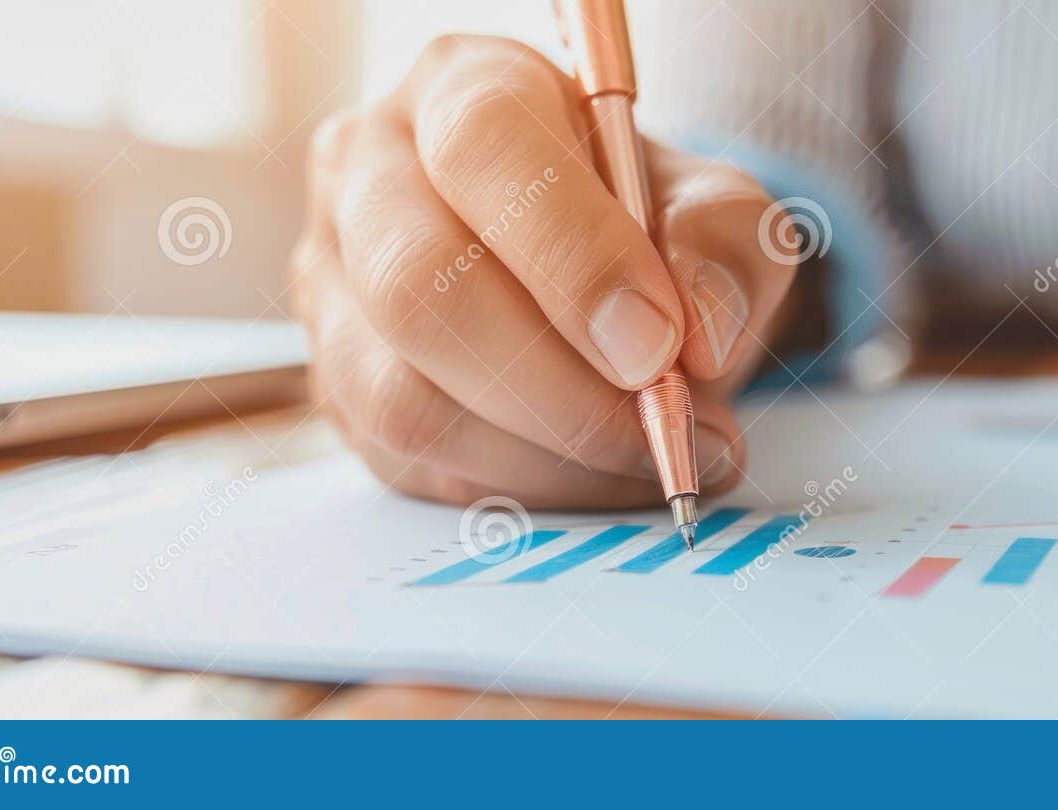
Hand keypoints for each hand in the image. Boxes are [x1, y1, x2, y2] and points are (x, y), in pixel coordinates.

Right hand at [291, 35, 796, 508]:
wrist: (599, 277)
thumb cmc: (643, 225)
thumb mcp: (715, 208)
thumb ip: (725, 244)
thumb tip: (697, 329)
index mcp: (462, 85)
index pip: (485, 146)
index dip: (572, 253)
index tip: (658, 344)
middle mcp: (368, 170)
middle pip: (416, 285)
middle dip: (557, 387)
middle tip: (662, 426)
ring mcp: (332, 281)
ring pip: (402, 395)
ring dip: (545, 454)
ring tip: (647, 455)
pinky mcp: (334, 380)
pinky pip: (408, 460)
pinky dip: (518, 485)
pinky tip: (591, 472)